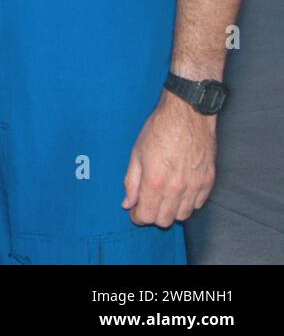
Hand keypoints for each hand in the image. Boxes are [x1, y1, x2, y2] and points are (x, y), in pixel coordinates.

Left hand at [122, 92, 216, 226]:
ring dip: (171, 211)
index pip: (146, 216)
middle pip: (165, 220)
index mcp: (155, 182)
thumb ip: (131, 182)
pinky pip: (198, 205)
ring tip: (164, 196)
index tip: (135, 211)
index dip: (137, 216)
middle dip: (153, 215)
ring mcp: (195, 187)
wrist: (187, 115)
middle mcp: (177, 189)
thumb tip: (127, 203)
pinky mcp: (208, 182)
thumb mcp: (136, 154)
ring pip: (183, 216)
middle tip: (147, 203)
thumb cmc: (159, 130)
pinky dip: (188, 203)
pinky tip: (179, 190)